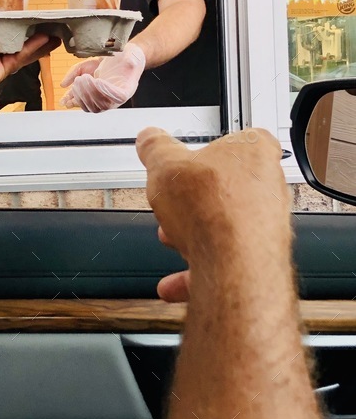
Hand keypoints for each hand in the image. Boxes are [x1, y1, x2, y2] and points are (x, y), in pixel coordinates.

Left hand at [0, 0, 59, 96]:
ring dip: (37, 42)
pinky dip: (34, 49)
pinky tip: (46, 39)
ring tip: (53, 33)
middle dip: (28, 32)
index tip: (22, 13)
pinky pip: (20, 58)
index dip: (8, 20)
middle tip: (43, 23)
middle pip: (11, 40)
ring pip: (20, 51)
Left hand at [59, 43, 145, 111]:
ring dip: (83, 95)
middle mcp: (117, 99)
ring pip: (93, 107)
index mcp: (128, 89)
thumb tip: (131, 61)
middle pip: (104, 105)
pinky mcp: (96, 99)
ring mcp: (106, 101)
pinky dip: (79, 98)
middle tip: (84, 77)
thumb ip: (132, 58)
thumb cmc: (128, 58)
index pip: (120, 96)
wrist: (122, 61)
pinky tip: (75, 86)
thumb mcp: (132, 55)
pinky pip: (86, 105)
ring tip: (78, 81)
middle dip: (91, 92)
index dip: (108, 91)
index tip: (98, 80)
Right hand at [135, 128, 288, 301]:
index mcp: (255, 151)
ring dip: (194, 231)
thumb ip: (155, 148)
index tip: (188, 158)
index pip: (238, 139)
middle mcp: (268, 187)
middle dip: (193, 198)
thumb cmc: (214, 210)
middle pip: (224, 186)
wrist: (234, 265)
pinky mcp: (260, 258)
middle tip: (173, 200)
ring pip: (224, 224)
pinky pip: (224, 260)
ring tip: (171, 236)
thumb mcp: (164, 164)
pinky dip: (199, 269)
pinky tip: (174, 280)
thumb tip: (149, 138)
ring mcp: (266, 225)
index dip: (209, 150)